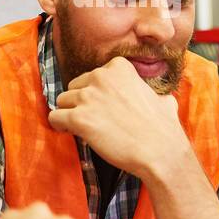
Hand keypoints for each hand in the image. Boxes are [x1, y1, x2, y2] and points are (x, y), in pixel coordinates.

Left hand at [48, 56, 188, 179]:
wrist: (160, 152)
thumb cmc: (163, 128)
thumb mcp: (161, 98)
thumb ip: (148, 93)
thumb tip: (155, 99)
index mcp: (118, 67)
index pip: (92, 76)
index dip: (96, 93)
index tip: (103, 106)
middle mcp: (100, 76)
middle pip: (74, 87)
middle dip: (81, 103)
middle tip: (94, 120)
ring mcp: (88, 97)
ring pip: (62, 101)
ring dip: (70, 114)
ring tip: (83, 128)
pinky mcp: (79, 118)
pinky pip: (55, 117)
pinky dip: (59, 126)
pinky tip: (70, 133)